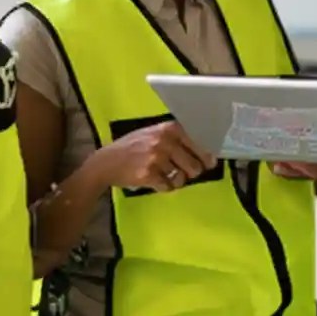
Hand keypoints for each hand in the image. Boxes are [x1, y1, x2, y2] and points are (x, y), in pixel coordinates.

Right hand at [95, 121, 215, 192]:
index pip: (199, 143)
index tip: (210, 163)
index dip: (207, 157)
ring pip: (182, 178)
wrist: (106, 162)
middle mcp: (165, 141)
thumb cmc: (133, 147)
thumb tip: (206, 156)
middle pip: (195, 165)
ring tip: (163, 175)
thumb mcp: (154, 134)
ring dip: (176, 181)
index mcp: (170, 128)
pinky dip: (163, 187)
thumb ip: (177, 140)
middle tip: (181, 173)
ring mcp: (157, 157)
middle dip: (191, 173)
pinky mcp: (149, 174)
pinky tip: (154, 180)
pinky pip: (168, 187)